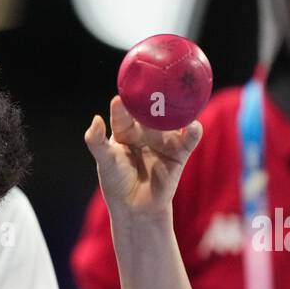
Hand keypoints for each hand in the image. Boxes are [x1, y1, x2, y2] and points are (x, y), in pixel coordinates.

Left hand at [84, 96, 201, 217]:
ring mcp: (164, 139)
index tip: (124, 94)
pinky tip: (193, 125)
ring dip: (178, 108)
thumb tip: (96, 119)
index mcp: (126, 129)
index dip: (127, 100)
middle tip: (159, 80)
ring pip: (173, 120)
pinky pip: (189, 139)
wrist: (136, 208)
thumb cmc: (116, 183)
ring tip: (180, 96)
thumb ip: (96, 142)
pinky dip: (193, 131)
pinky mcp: (179, 152)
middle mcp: (146, 130)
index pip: (126, 111)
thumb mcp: (104, 161)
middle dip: (157, 95)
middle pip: (153, 109)